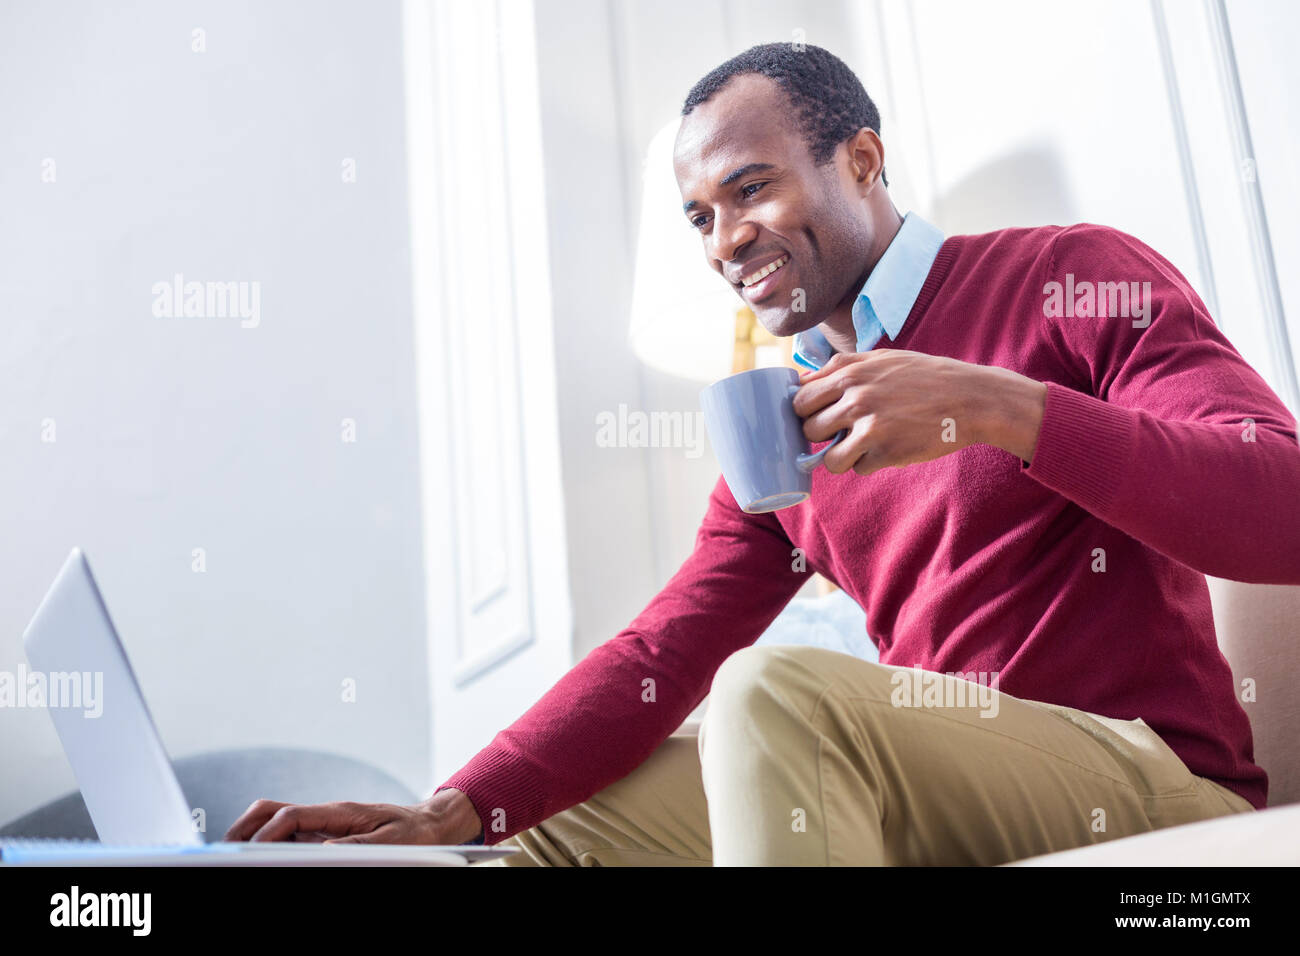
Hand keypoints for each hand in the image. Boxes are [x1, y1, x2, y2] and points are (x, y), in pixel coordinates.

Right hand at [223, 787, 482, 844]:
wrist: (428, 824)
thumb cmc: (412, 832)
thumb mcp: (389, 841)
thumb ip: (356, 846)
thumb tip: (324, 849)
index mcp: (339, 811)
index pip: (291, 815)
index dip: (267, 834)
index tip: (252, 852)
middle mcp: (325, 813)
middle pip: (272, 810)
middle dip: (244, 827)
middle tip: (224, 851)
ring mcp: (321, 823)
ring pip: (274, 820)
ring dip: (250, 833)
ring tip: (232, 855)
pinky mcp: (323, 833)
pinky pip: (287, 833)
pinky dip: (266, 842)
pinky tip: (259, 857)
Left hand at [792, 350, 1045, 474]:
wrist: (970, 398)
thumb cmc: (923, 377)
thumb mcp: (880, 360)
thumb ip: (840, 368)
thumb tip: (800, 383)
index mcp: (850, 372)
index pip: (799, 399)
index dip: (805, 411)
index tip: (817, 415)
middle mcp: (856, 397)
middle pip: (808, 429)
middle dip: (821, 434)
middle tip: (841, 432)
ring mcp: (870, 427)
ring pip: (828, 458)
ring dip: (840, 456)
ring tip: (860, 446)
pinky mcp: (886, 453)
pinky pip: (857, 469)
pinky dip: (867, 464)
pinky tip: (886, 449)